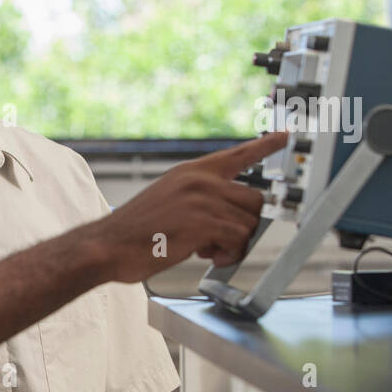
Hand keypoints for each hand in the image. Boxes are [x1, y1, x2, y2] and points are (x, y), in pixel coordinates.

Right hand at [92, 130, 287, 283]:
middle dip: (244, 225)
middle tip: (220, 241)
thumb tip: (229, 216)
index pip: (236, 155)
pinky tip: (205, 255)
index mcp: (190, 173)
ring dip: (234, 244)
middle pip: (254, 200)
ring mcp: (202, 199)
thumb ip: (199, 200)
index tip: (284, 136)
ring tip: (207, 250)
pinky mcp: (203, 222)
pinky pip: (237, 240)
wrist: (107, 245)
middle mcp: (199, 180)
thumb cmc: (134, 232)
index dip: (264, 146)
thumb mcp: (167, 201)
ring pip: (249, 223)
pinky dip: (227, 254)